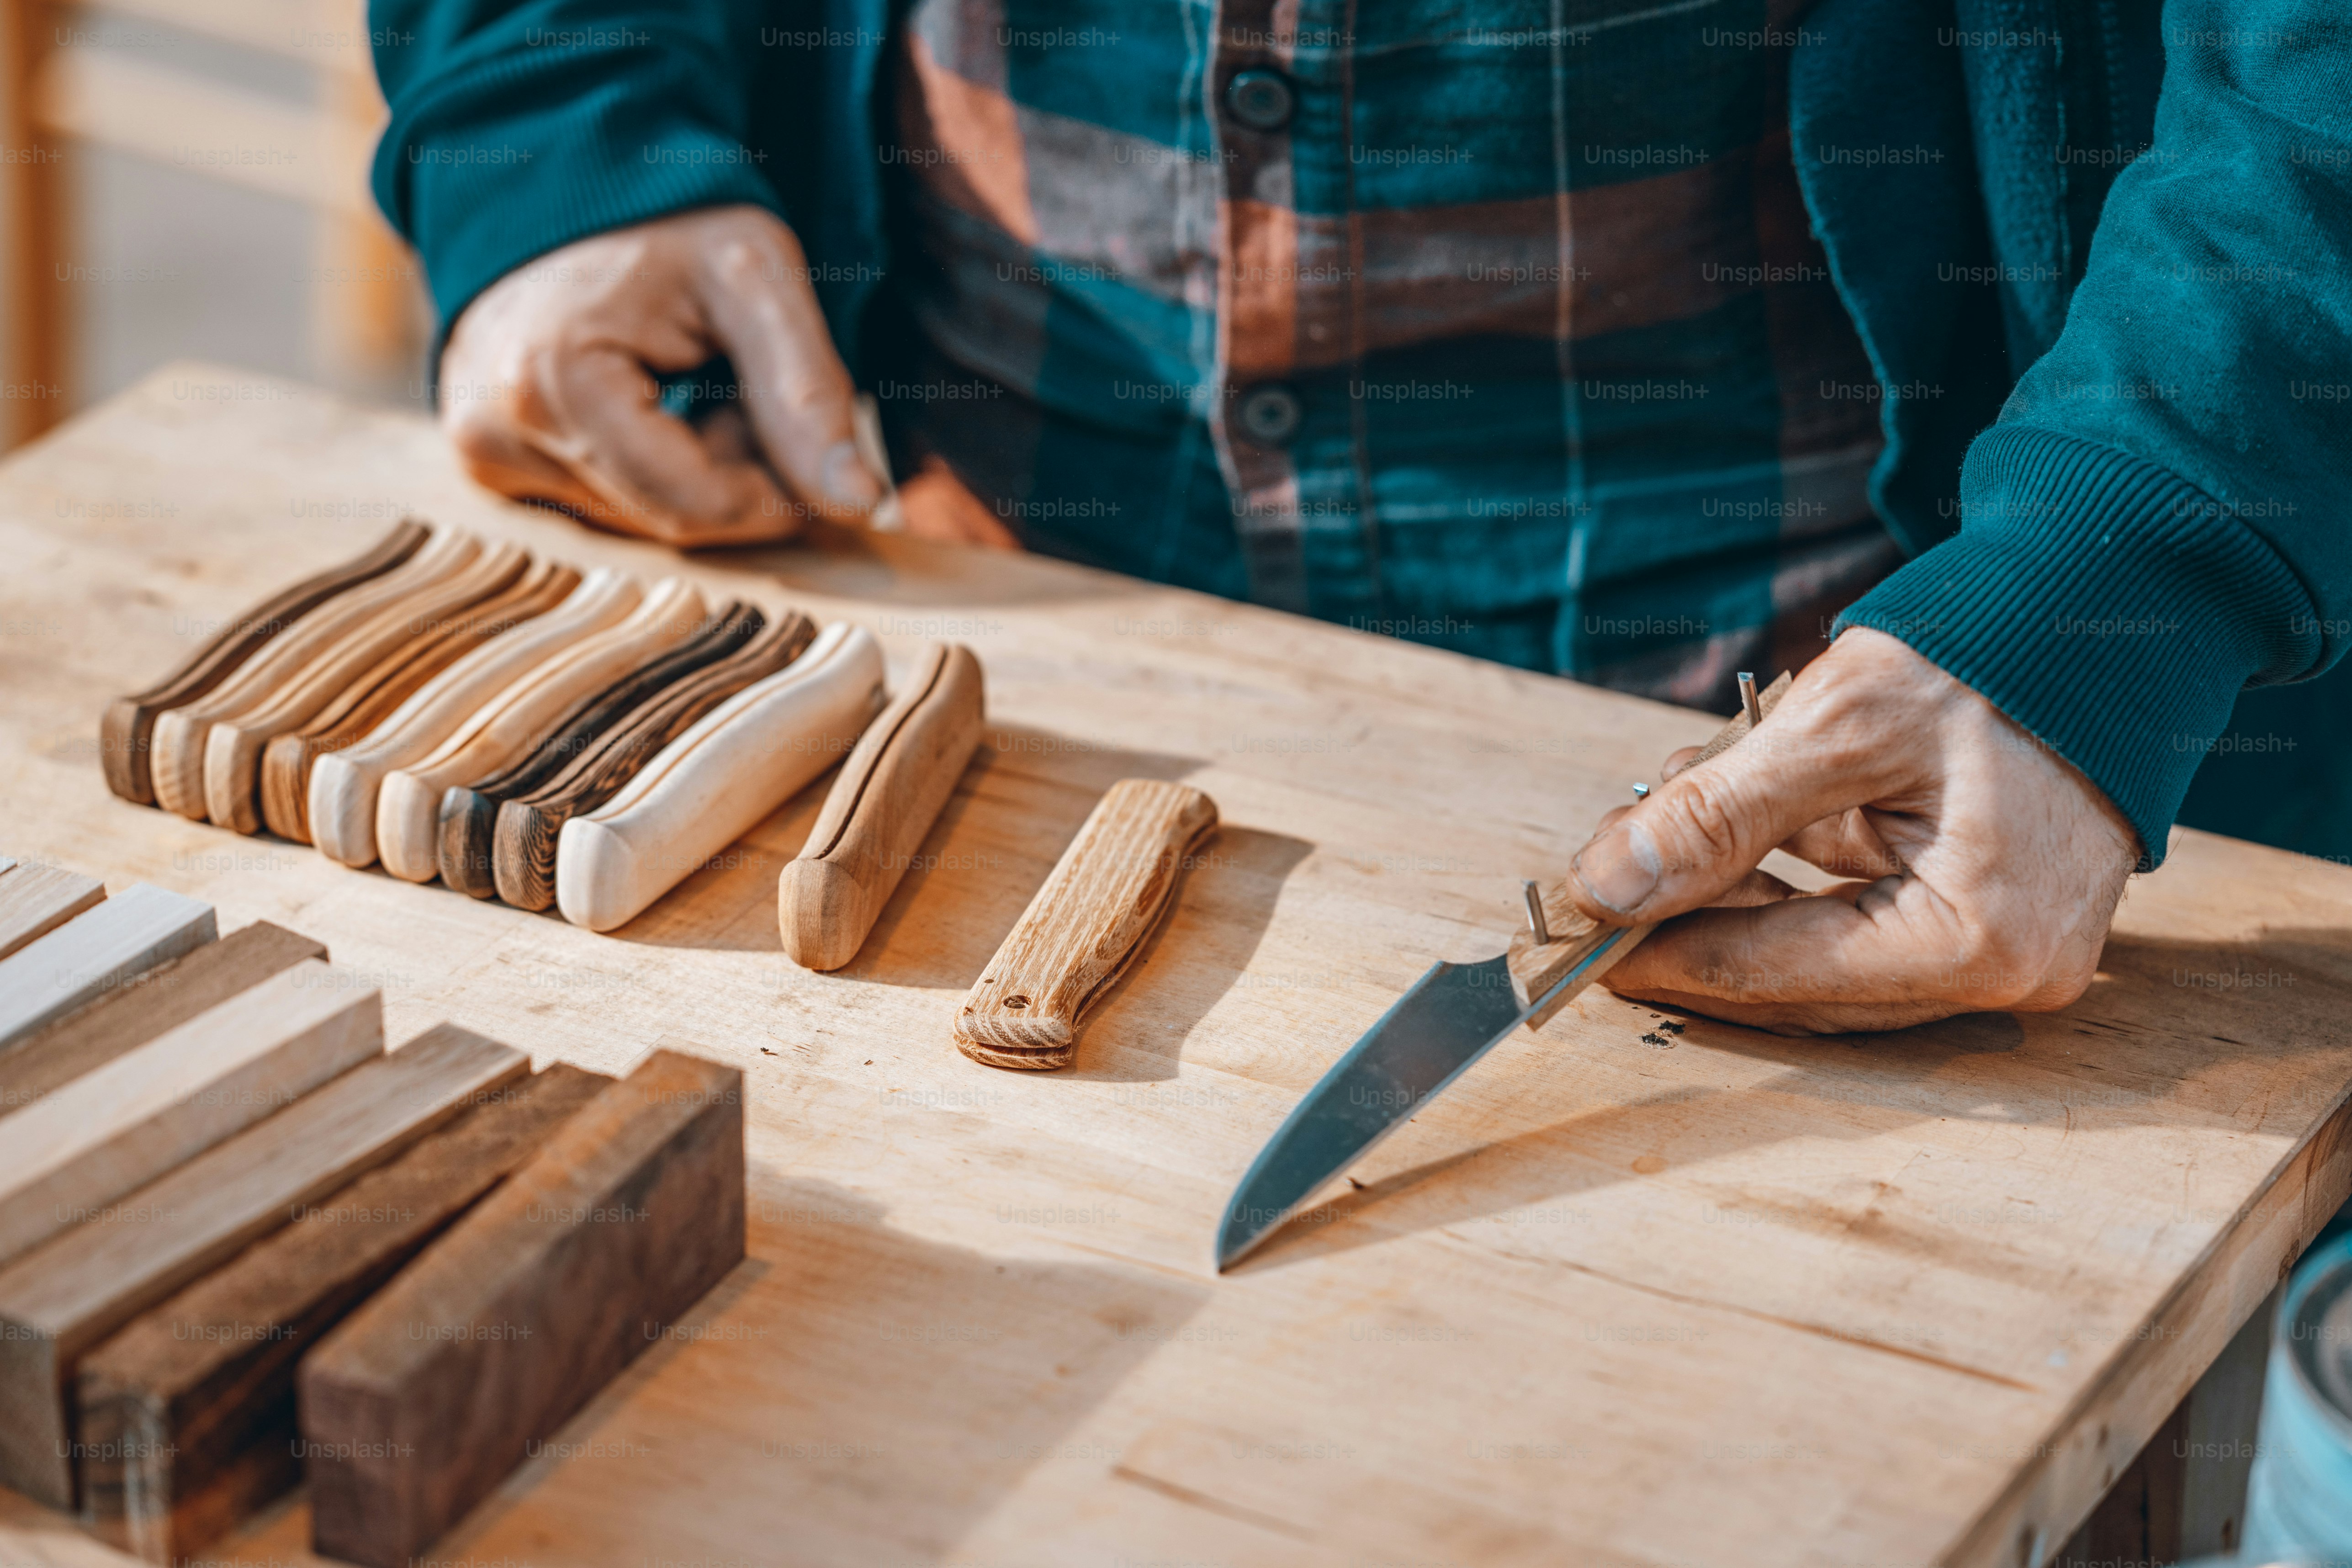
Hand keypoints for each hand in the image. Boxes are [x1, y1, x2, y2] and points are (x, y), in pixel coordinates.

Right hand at [438, 205, 883, 546]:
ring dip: (698, 468)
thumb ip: (808, 394)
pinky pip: (608, 503)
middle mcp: (494, 433)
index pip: (698, 507)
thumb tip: (861, 506)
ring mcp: (485, 452)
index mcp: (550, 384)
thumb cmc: (667, 220)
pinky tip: (655, 401)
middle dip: (733, 471)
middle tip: (741, 386)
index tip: (802, 434)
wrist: (571, 185)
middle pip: (671, 519)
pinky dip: (656, 467)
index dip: (774, 492)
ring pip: (644, 518)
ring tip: (695, 382)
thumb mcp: (755, 279)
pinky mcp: (491, 460)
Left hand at [1566, 628, 2140, 1033]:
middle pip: (1801, 981)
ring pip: (1825, 955)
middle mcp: (2006, 972)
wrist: (2108, 595)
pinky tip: (1735, 824)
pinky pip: (1865, 919)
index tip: (1576, 943)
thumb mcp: (1839, 726)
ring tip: (1660, 827)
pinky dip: (1793, 878)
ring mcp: (2011, 950)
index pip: (1779, 972)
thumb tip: (1607, 888)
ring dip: (1736, 898)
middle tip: (1602, 891)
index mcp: (1980, 940)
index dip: (1665, 956)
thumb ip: (1718, 816)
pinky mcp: (1998, 912)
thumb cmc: (1997, 651)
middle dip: (1694, 929)